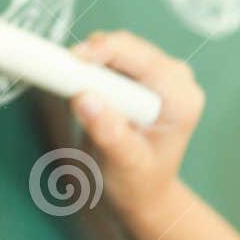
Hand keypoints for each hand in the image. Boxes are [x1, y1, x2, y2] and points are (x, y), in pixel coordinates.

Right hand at [66, 29, 203, 219]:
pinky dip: (88, 68)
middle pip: (126, 47)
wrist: (139, 193)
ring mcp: (158, 74)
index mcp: (181, 98)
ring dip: (87, 64)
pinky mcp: (139, 75)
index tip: (67, 65)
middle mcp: (176, 78)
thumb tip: (84, 97)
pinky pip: (108, 57)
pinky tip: (78, 89)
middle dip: (90, 58)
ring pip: (114, 48)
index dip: (101, 54)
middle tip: (57, 76)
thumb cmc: (138, 184)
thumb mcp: (124, 164)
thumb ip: (109, 132)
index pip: (140, 58)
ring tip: (67, 87)